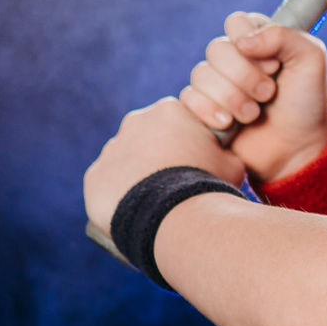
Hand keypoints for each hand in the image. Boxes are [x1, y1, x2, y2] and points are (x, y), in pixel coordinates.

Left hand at [84, 96, 237, 233]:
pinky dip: (117, 196)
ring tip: (154, 204)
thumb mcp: (233, 162)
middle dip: (157, 157)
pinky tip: (133, 211)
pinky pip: (106, 185)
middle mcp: (135, 122)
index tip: (193, 166)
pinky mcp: (93, 177)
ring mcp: (111, 149)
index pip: (176, 123)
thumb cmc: (209, 185)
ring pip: (125, 162)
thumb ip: (223, 151)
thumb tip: (223, 153)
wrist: (175, 215)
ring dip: (135, 176)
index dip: (186, 145)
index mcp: (169, 110)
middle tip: (174, 186)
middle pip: (147, 139)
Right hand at [179, 12, 326, 186]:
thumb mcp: (311, 60)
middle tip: (268, 94)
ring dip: (231, 97)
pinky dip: (209, 111)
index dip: (252, 45)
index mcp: (258, 39)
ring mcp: (217, 83)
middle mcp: (234, 58)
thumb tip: (242, 41)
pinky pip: (188, 99)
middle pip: (216, 50)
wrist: (297, 149)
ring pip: (201, 74)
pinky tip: (228, 124)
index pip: (236, 23)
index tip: (274, 66)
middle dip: (244, 76)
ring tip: (253, 115)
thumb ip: (283, 36)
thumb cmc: (307, 103)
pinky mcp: (203, 108)